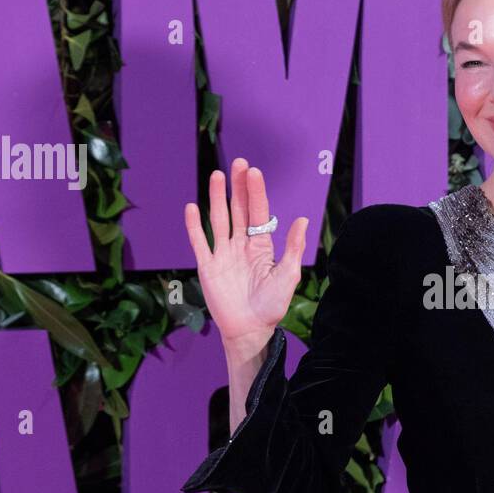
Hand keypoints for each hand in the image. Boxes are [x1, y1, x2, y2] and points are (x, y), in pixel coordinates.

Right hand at [183, 157, 308, 352]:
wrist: (250, 329)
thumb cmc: (271, 305)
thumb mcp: (288, 275)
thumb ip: (292, 247)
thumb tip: (302, 220)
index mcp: (261, 246)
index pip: (258, 213)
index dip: (256, 192)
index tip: (253, 172)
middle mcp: (241, 245)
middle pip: (238, 210)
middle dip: (238, 187)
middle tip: (238, 163)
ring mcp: (223, 254)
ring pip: (219, 220)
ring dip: (217, 198)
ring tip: (216, 175)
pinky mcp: (207, 266)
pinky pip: (200, 242)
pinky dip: (194, 226)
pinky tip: (192, 207)